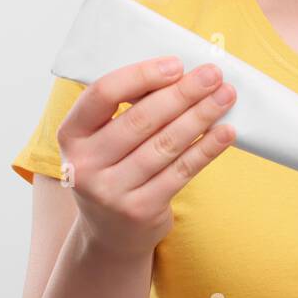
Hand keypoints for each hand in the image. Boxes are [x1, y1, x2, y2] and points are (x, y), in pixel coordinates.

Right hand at [56, 57, 237, 257]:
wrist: (110, 233)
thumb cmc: (115, 168)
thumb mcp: (104, 139)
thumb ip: (129, 107)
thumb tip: (181, 73)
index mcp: (71, 134)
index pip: (103, 94)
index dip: (141, 76)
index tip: (176, 64)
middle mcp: (84, 164)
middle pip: (140, 119)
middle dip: (182, 93)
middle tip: (212, 75)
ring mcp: (110, 191)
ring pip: (165, 144)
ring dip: (200, 116)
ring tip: (225, 96)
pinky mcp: (139, 210)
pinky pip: (181, 172)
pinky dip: (206, 148)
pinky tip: (226, 132)